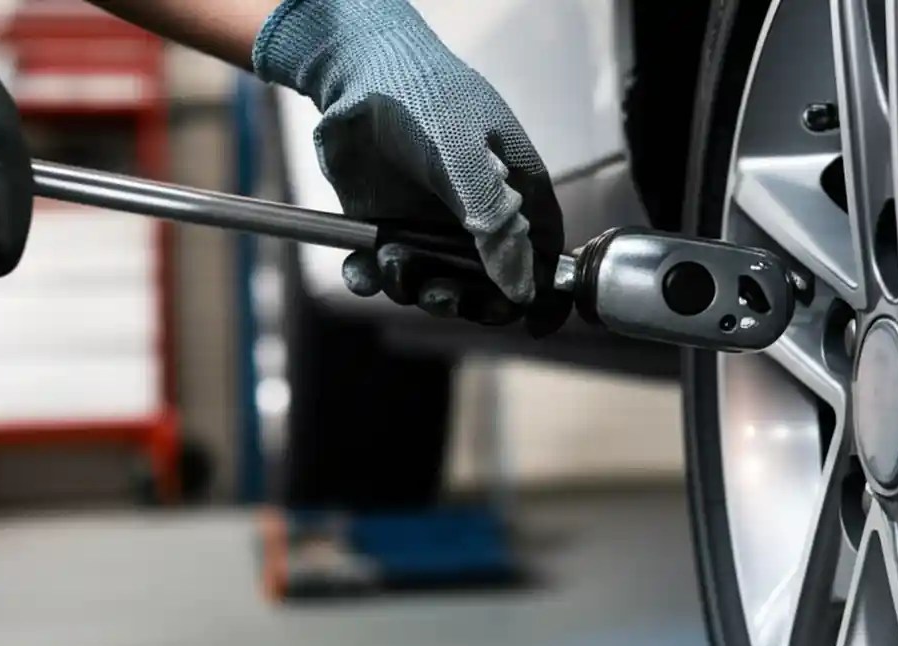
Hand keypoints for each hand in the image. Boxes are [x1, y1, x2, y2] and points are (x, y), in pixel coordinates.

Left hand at [252, 0, 570, 335]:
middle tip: (441, 294)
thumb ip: (494, 225)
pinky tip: (361, 271)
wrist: (356, 69)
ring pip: (434, 281)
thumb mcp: (467, 162)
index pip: (541, 253)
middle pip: (486, 282)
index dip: (538, 291)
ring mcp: (430, 221)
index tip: (531, 324)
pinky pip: (383, 269)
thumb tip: (521, 290)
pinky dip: (371, 279)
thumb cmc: (425, 99)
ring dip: (414, 287)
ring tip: (393, 260)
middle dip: (465, 300)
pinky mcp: (386, 223)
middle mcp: (476, 213)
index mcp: (515, 191)